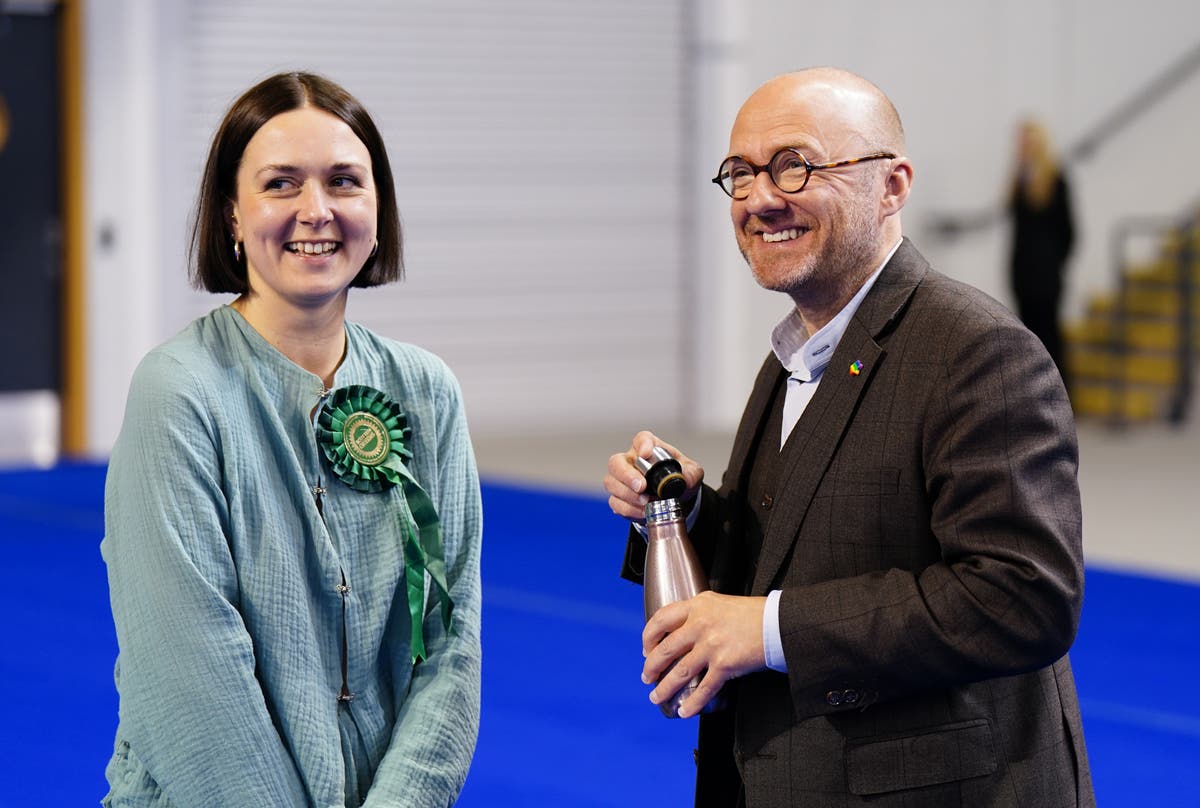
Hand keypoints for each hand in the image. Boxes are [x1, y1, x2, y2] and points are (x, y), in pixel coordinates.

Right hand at [603, 431, 703, 521]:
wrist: (677, 499)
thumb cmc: (680, 479)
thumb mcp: (692, 474)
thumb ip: (690, 474)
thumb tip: (683, 479)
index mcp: (650, 449)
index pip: (642, 439)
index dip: (642, 445)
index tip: (646, 453)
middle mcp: (631, 462)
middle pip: (616, 462)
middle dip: (626, 475)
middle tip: (641, 486)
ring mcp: (621, 480)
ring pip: (611, 483)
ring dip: (628, 495)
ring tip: (646, 502)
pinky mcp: (619, 498)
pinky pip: (615, 502)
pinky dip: (629, 509)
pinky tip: (643, 512)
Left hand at [641, 591, 766, 717]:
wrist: (778, 623)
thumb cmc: (753, 614)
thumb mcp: (720, 604)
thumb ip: (701, 613)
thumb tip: (684, 629)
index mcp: (698, 606)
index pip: (661, 619)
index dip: (649, 636)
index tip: (646, 649)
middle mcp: (700, 624)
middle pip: (666, 649)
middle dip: (651, 667)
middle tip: (647, 676)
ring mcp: (711, 645)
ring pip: (679, 672)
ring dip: (664, 688)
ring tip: (656, 696)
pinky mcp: (725, 664)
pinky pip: (703, 689)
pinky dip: (692, 703)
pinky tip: (684, 711)